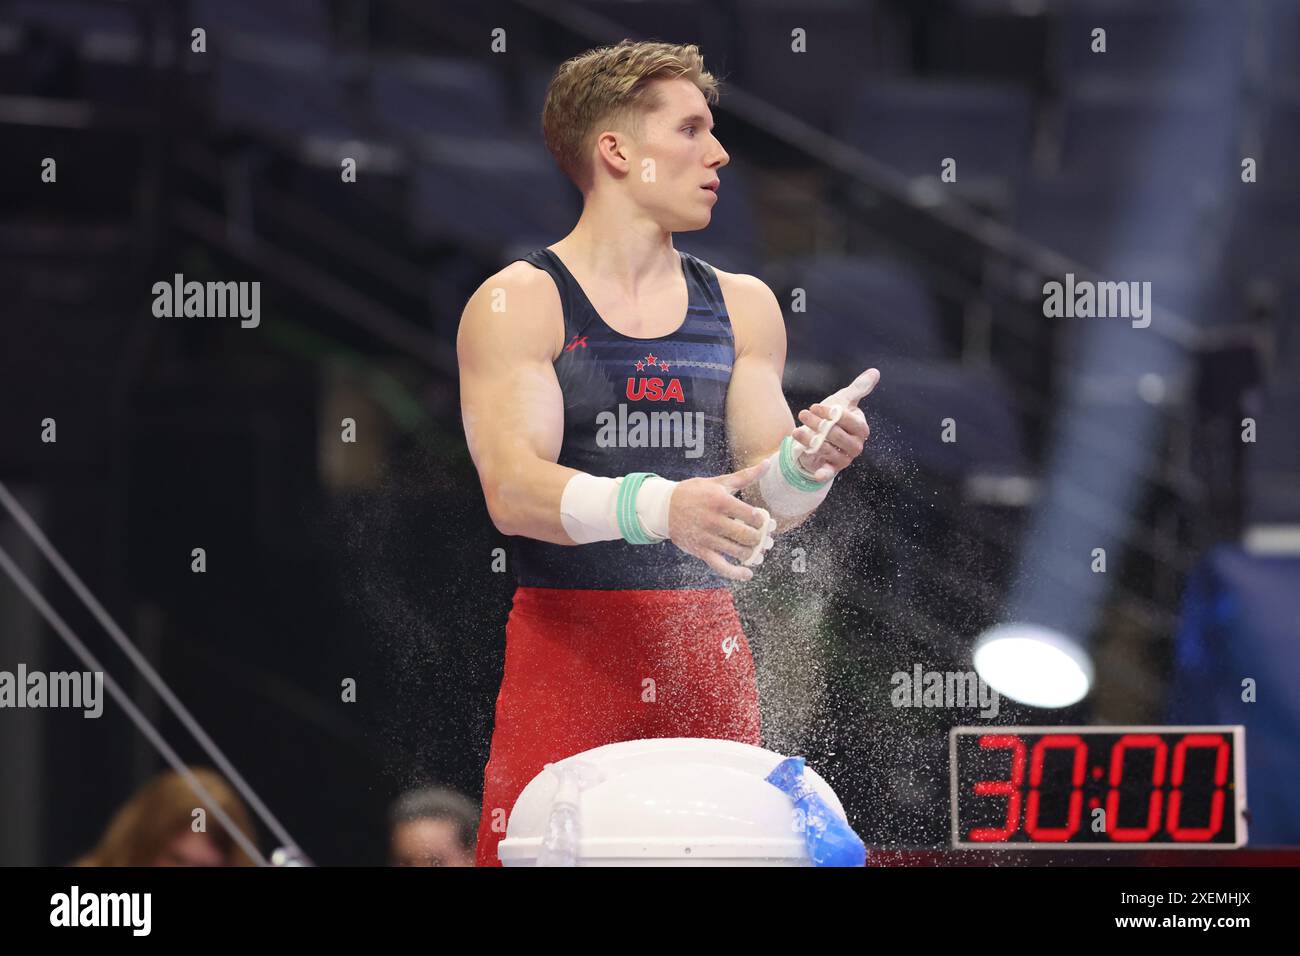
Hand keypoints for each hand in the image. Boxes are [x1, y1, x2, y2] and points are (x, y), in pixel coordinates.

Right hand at [668, 458, 775, 581]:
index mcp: (720, 501)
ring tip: (759, 553)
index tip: (765, 523)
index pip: (752, 515)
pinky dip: (736, 573)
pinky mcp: (700, 551)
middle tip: (766, 539)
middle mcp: (713, 520)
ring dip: (753, 555)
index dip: (763, 521)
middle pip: (747, 536)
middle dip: (761, 539)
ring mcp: (706, 538)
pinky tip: (748, 574)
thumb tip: (767, 464)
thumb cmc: (695, 492)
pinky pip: (721, 567)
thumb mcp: (718, 482)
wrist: (664, 507)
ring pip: (737, 552)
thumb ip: (745, 476)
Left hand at [791, 368, 878, 481]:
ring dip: (810, 440)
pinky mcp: (831, 468)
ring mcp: (844, 458)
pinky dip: (824, 474)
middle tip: (803, 414)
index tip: (815, 406)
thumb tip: (875, 371)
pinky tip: (816, 473)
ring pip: (828, 449)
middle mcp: (855, 445)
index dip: (833, 414)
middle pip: (837, 435)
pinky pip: (829, 472)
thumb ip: (859, 388)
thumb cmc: (833, 416)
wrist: (817, 435)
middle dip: (819, 424)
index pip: (850, 421)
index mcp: (861, 428)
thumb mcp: (844, 400)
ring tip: (796, 431)